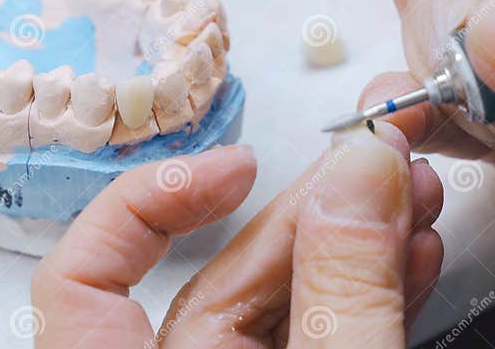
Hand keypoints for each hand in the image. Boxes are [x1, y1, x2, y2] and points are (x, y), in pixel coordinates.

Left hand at [32, 124, 442, 347]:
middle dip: (313, 215)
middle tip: (377, 163)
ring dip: (355, 247)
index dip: (148, 205)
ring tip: (411, 197)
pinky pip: (318, 337)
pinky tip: (409, 255)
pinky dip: (366, 295)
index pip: (83, 282)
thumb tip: (362, 174)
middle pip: (220, 281)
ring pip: (283, 308)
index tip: (235, 168)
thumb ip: (344, 294)